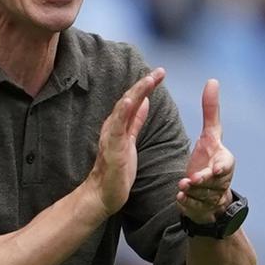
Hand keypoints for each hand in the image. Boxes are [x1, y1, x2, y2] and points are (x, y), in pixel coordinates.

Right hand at [90, 67, 163, 219]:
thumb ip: (136, 120)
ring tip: (149, 79)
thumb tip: (145, 102)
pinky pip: (116, 127)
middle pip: (129, 99)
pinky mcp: (111, 147)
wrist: (104, 194)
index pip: (134, 100)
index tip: (159, 74)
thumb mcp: (131, 139)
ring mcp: (111, 135)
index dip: (146, 86)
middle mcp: (113, 126)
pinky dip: (122, 112)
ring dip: (136, 93)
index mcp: (119, 124)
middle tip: (160, 71)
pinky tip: (129, 100)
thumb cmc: (117, 169)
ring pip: (123, 109)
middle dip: (145, 84)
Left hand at [178, 77, 235, 225]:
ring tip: (183, 187)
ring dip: (192, 192)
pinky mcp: (199, 208)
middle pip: (211, 182)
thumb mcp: (211, 135)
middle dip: (201, 181)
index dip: (219, 168)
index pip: (225, 166)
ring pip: (201, 195)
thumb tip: (212, 81)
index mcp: (224, 163)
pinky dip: (186, 203)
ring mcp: (210, 196)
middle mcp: (220, 181)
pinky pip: (193, 206)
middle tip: (191, 180)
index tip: (214, 170)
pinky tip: (180, 198)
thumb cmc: (209, 159)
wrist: (209, 191)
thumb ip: (211, 111)